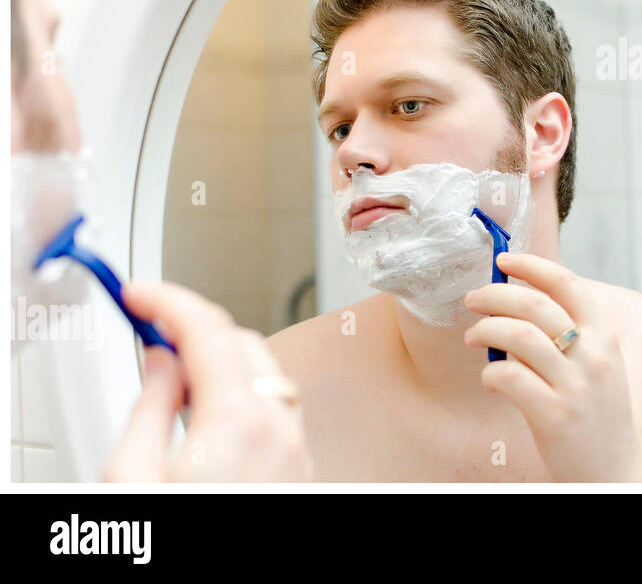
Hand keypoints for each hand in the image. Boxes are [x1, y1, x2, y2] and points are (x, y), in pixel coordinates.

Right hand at [104, 282, 312, 481]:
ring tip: (178, 391)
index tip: (139, 295)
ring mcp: (298, 456)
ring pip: (269, 379)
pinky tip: (211, 428)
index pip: (208, 331)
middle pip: (246, 347)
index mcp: (238, 424)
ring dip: (227, 369)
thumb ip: (147, 411)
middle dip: (199, 335)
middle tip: (154, 342)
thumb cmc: (171, 555)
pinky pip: (280, 416)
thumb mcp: (130, 480)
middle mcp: (281, 433)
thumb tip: (161, 363)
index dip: (168, 301)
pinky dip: (248, 403)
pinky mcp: (301, 477)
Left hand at [463, 252, 641, 480]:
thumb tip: (517, 305)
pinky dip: (490, 372)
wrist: (618, 469)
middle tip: (473, 300)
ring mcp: (575, 385)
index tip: (504, 261)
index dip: (531, 265)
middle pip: (535, 304)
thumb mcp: (598, 363)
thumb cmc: (599, 413)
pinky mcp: (555, 415)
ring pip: (518, 336)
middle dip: (496, 295)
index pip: (567, 283)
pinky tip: (490, 378)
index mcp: (605, 335)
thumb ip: (571, 334)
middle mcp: (593, 354)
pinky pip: (510, 377)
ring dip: (485, 330)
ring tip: (472, 337)